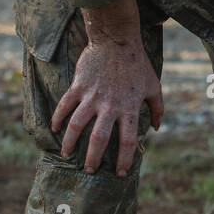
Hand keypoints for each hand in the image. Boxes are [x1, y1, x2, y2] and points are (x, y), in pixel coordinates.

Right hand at [50, 40, 163, 176]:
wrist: (117, 40)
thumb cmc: (137, 64)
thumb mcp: (154, 86)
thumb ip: (157, 108)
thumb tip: (156, 128)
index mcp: (129, 107)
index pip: (127, 140)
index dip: (124, 159)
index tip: (121, 173)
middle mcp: (109, 105)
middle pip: (99, 139)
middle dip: (93, 158)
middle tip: (89, 171)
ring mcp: (92, 96)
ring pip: (77, 125)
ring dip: (70, 143)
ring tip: (67, 155)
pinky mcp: (78, 86)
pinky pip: (65, 106)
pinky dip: (58, 118)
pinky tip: (55, 129)